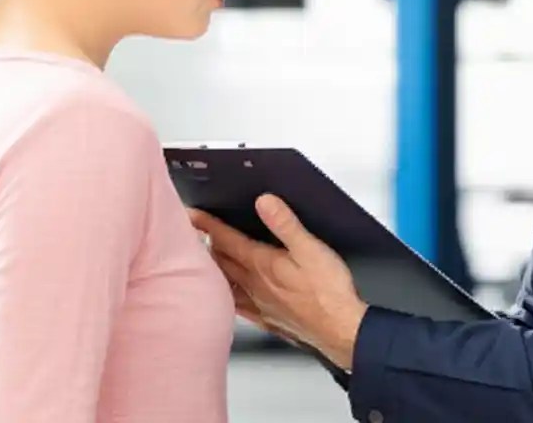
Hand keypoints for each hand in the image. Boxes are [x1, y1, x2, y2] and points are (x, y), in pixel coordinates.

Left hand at [189, 195, 367, 369]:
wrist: (340, 330)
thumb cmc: (328, 292)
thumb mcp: (311, 249)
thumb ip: (285, 224)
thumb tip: (264, 202)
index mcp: (262, 265)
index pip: (226, 239)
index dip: (207, 224)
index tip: (191, 214)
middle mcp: (255, 285)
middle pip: (221, 261)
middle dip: (207, 245)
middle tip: (196, 234)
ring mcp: (260, 304)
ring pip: (227, 284)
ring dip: (216, 270)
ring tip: (210, 260)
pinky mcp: (269, 319)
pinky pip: (239, 306)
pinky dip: (230, 296)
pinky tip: (232, 297)